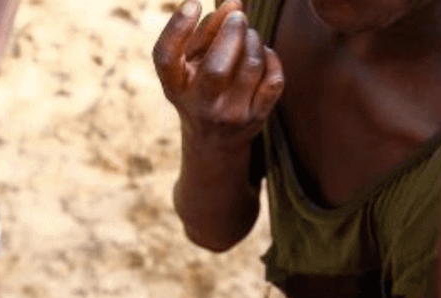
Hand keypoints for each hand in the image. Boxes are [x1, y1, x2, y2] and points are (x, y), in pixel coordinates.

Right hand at [154, 0, 283, 149]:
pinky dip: (270, 57)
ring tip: (249, 36)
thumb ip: (206, 30)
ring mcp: (231, 116)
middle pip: (217, 68)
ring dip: (254, 39)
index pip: (166, 58)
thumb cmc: (200, 87)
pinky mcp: (256, 119)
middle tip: (238, 17)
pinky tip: (262, 55)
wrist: (215, 141)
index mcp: (176, 87)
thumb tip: (234, 3)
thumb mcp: (191, 62)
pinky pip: (273, 79)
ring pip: (251, 65)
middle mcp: (200, 106)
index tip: (194, 3)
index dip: (178, 27)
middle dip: (232, 31)